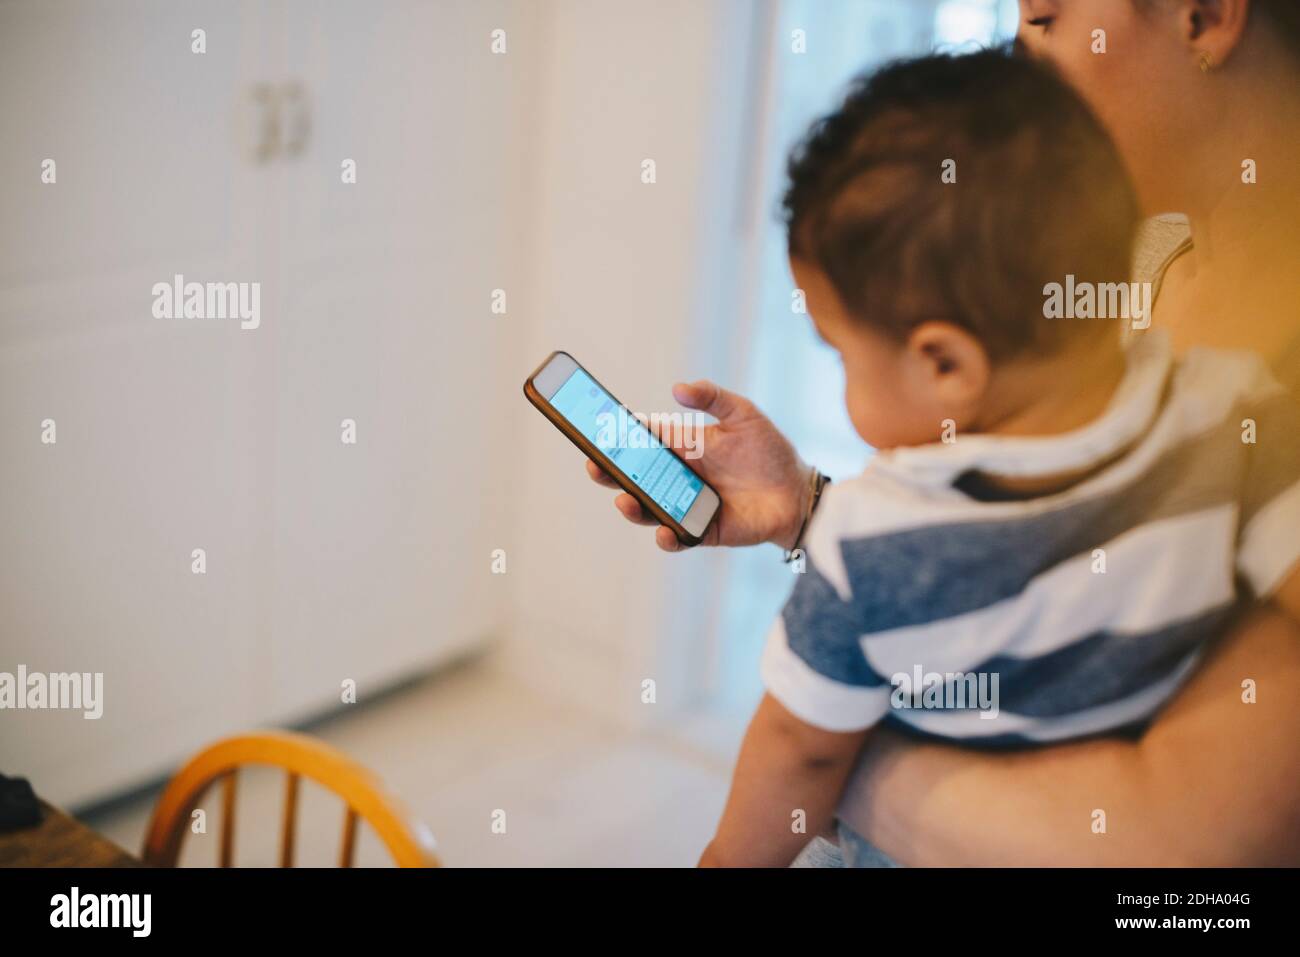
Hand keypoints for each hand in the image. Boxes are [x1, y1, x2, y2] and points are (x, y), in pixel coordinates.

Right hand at [584, 380, 810, 552]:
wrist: (797, 492)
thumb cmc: (769, 450)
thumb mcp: (744, 415)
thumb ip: (713, 398)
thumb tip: (678, 388)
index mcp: (682, 447)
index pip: (642, 440)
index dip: (617, 436)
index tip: (596, 430)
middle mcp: (678, 477)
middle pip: (634, 476)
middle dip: (610, 471)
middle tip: (594, 464)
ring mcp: (687, 505)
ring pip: (648, 508)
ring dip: (632, 506)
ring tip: (624, 499)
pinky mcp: (703, 531)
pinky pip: (677, 537)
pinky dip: (667, 536)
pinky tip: (664, 530)